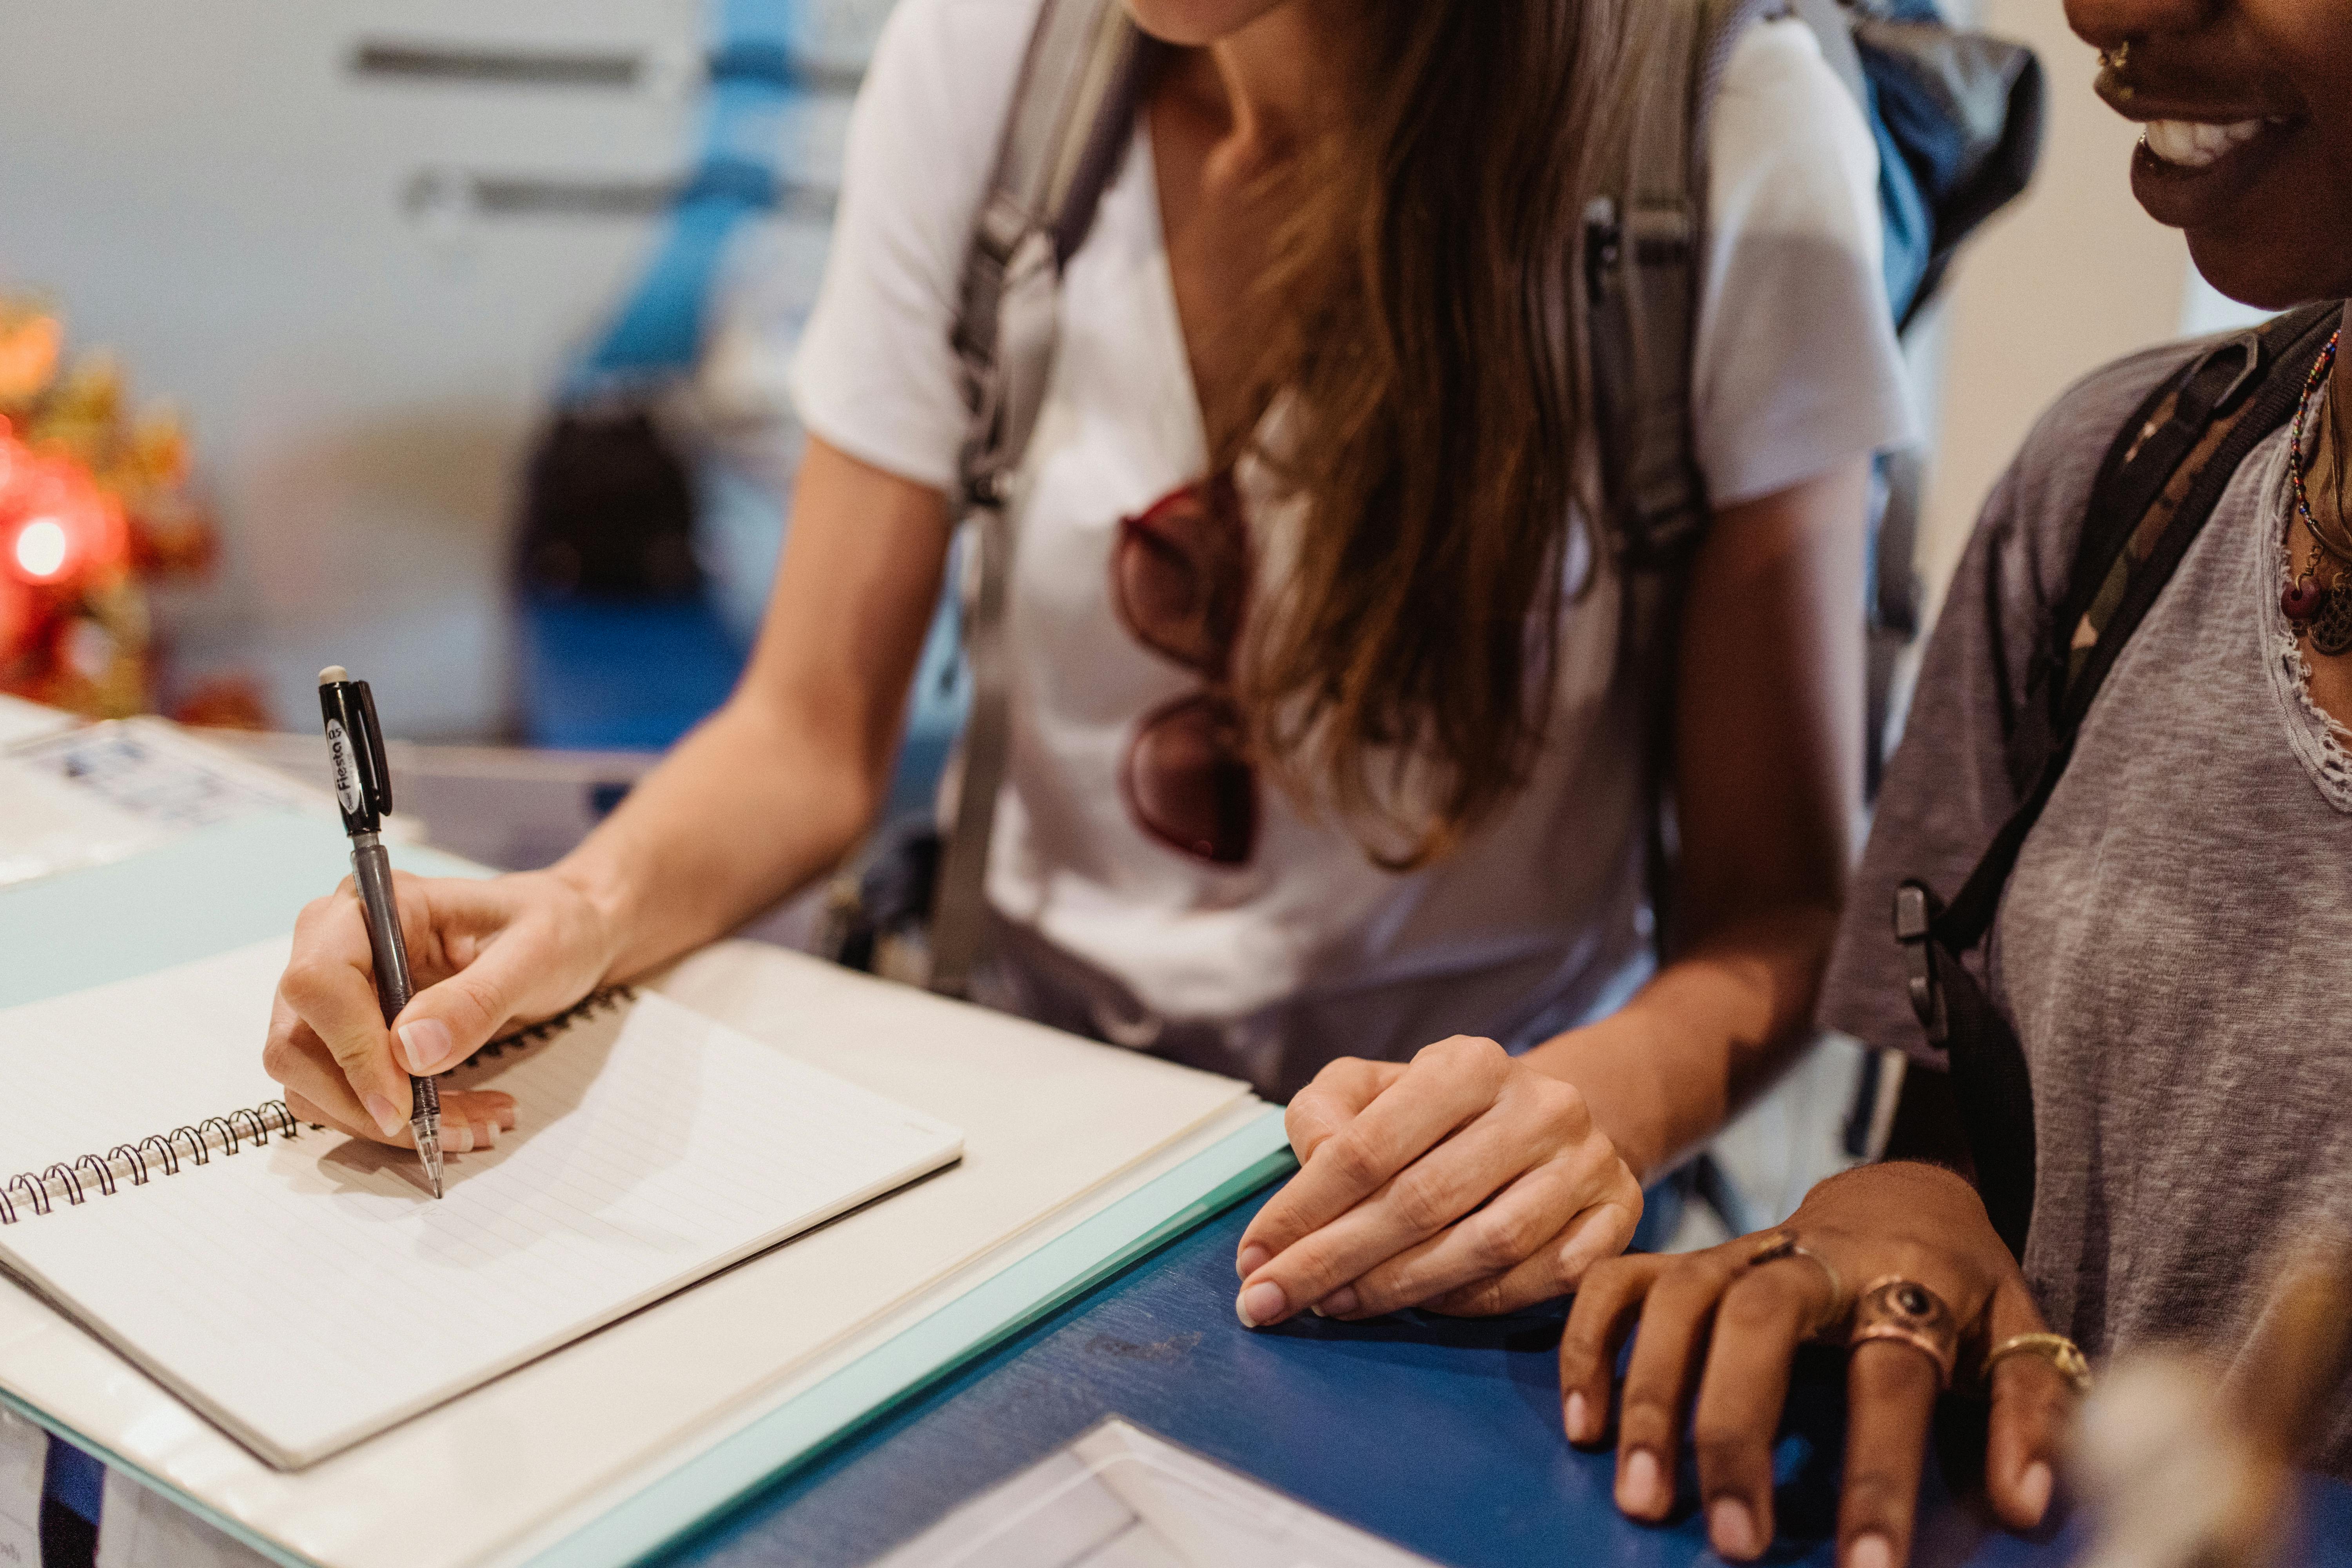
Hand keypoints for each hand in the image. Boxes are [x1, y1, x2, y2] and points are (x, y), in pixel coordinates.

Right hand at [263, 871, 619, 1148]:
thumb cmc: (552, 926)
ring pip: (312, 1083)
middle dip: (366, 1104)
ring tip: (475, 1126)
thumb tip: (410, 1051)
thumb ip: (478, 997)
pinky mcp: (351, 1037)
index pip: (318, 982)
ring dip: (384, 1124)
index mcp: (372, 906)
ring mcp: (336, 997)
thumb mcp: (537, 953)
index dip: (351, 1050)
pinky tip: (462, 1120)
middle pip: (297, 1044)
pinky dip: (393, 1123)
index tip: (403, 1105)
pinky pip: (343, 1095)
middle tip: (451, 1130)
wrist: (565, 937)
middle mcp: (335, 947)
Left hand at [1231, 1036, 1642, 1325]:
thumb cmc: (1437, 1113)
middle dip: (1333, 1260)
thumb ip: (1324, 1112)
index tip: (1251, 1259)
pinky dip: (1477, 1302)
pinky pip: (1544, 1280)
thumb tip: (1312, 1162)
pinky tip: (1425, 1308)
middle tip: (1272, 1301)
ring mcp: (1587, 1162)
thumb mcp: (1372, 1087)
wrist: (1550, 1121)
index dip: (1302, 1211)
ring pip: (1485, 1247)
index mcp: (1468, 1063)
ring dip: (1399, 1289)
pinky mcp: (1620, 1214)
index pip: (1368, 1147)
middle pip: (1420, 1203)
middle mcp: (1539, 1105)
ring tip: (1334, 1307)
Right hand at [1558, 1162, 2075, 1567]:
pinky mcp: (1688, 1256)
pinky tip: (1585, 1424)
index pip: (1890, 1376)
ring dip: (1652, 1400)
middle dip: (1735, 1431)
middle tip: (1733, 1542)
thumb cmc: (1962, 1286)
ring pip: (1677, 1303)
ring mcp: (1738, 1251)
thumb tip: (2027, 1505)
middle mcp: (1811, 1256)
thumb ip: (2030, 1413)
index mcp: (1906, 1278)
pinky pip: (1619, 1283)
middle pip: (1757, 1322)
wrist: (1904, 1194)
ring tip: (1642, 1499)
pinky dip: (1589, 1344)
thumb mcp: (2020, 1333)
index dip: (1880, 1472)